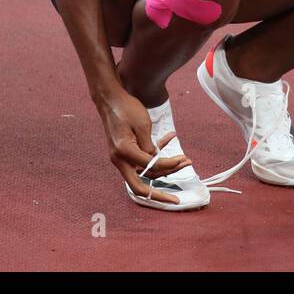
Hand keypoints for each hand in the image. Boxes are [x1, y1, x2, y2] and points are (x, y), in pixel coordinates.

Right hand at [98, 90, 192, 205]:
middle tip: (178, 196)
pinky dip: (156, 152)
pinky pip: (142, 159)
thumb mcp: (142, 125)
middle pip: (142, 184)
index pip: (150, 167)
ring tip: (184, 158)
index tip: (182, 160)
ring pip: (145, 171)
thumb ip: (149, 147)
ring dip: (164, 166)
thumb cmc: (125, 108)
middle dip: (160, 193)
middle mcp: (120, 160)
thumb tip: (156, 163)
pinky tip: (170, 138)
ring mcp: (122, 157)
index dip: (168, 166)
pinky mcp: (126, 152)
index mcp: (124, 153)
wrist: (110, 98)